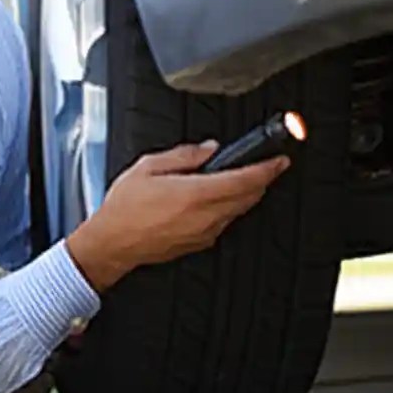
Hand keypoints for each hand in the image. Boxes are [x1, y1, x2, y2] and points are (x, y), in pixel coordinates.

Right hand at [66, 141, 289, 291]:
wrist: (112, 244)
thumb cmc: (125, 208)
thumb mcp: (149, 167)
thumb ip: (184, 156)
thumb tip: (208, 149)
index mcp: (196, 194)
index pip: (245, 180)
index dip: (267, 169)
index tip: (280, 160)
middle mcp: (206, 216)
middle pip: (249, 197)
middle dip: (262, 180)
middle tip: (267, 165)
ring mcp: (205, 232)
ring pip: (239, 210)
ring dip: (246, 194)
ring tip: (243, 178)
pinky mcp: (200, 243)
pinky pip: (224, 222)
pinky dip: (230, 207)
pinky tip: (218, 198)